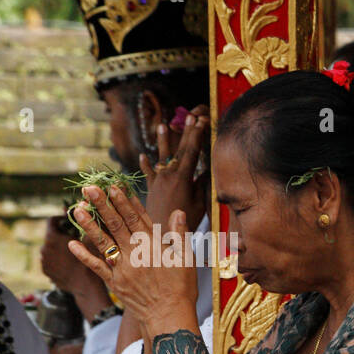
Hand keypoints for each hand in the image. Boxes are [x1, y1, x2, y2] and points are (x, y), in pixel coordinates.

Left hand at [41, 221, 109, 315]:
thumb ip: (85, 221)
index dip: (63, 218)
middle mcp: (44, 248)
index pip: (52, 220)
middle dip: (63, 234)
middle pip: (52, 235)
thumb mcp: (91, 240)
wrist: (87, 289)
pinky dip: (59, 259)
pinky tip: (70, 263)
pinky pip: (51, 260)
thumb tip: (82, 204)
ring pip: (51, 248)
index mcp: (52, 238)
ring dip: (61, 247)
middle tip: (78, 237)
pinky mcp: (45, 271)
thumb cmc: (92, 264)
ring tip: (75, 252)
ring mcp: (43, 261)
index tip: (73, 221)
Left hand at [67, 184, 198, 337]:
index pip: (136, 218)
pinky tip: (72, 244)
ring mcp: (122, 268)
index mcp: (153, 246)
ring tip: (76, 208)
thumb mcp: (187, 259)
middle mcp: (135, 254)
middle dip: (102, 205)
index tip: (113, 186)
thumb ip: (179, 235)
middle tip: (89, 188)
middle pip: (116, 225)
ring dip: (88, 225)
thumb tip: (178, 212)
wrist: (169, 317)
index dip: (124, 201)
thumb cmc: (182, 288)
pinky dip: (84, 256)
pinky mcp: (114, 282)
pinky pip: (96, 267)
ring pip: (103, 242)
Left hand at [139, 106, 209, 231]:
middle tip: (189, 116)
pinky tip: (143, 156)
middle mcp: (168, 175)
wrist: (161, 237)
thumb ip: (202, 185)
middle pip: (178, 149)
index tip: (201, 120)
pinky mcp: (151, 190)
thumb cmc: (185, 222)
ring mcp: (158, 181)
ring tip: (162, 125)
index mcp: (182, 177)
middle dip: (185, 132)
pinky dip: (146, 165)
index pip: (192, 151)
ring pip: (161, 157)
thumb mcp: (199, 204)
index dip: (197, 134)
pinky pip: (148, 174)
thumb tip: (210, 170)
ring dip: (162, 141)